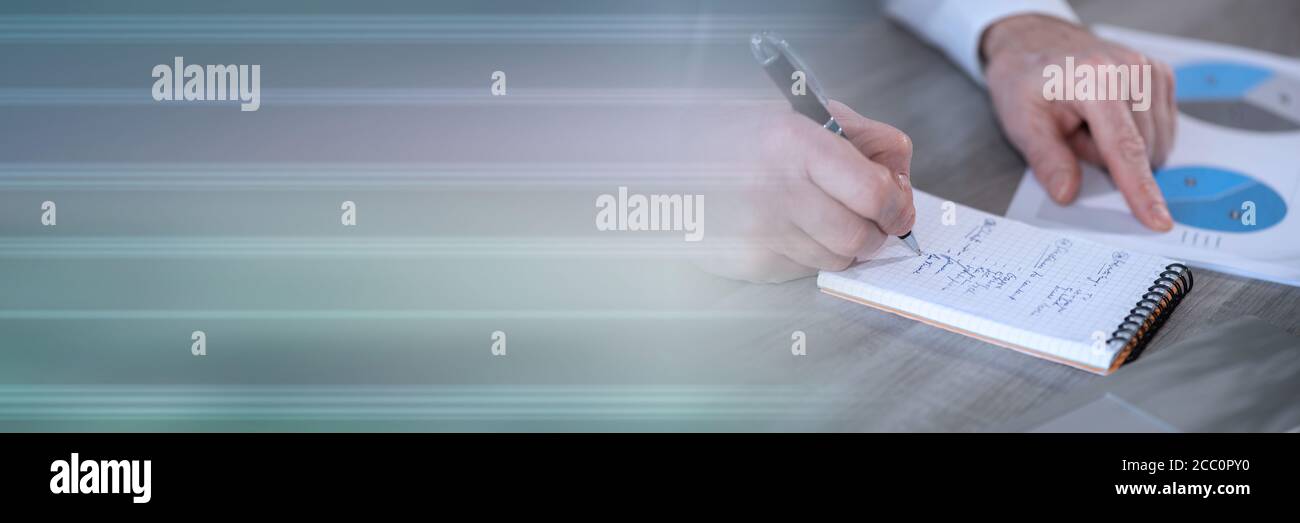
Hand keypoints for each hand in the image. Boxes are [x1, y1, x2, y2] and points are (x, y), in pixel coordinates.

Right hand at [699, 101, 915, 282]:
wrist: (671, 160)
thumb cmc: (748, 136)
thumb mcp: (808, 115)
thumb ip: (868, 140)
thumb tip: (902, 186)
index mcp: (791, 142)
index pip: (872, 193)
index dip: (896, 206)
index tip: (898, 207)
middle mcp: (771, 190)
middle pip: (859, 237)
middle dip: (875, 232)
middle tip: (867, 218)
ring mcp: (756, 233)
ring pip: (836, 260)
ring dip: (842, 244)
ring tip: (819, 216)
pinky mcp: (747, 263)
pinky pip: (805, 270)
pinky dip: (809, 253)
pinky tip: (787, 228)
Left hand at [982, 14, 1175, 230]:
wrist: (1036, 45)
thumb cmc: (1027, 81)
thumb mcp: (1023, 123)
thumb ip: (1047, 160)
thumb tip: (1068, 193)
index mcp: (1096, 81)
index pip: (1125, 149)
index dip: (1141, 190)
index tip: (1157, 220)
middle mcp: (1132, 71)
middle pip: (1139, 152)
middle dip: (1103, 157)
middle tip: (1072, 133)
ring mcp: (1151, 71)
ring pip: (1153, 145)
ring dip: (1119, 147)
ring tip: (1087, 123)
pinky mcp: (1162, 76)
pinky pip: (1160, 131)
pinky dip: (1134, 134)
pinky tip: (1107, 117)